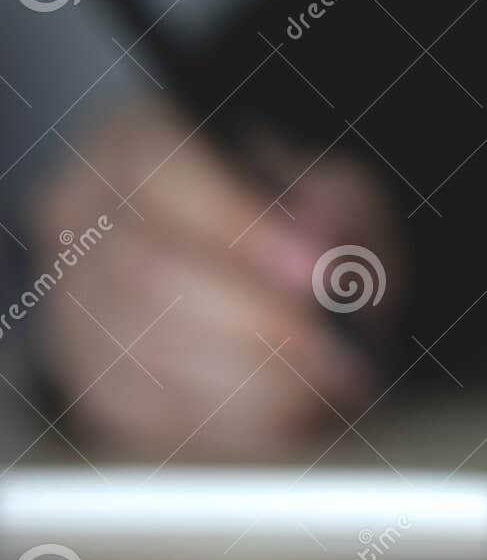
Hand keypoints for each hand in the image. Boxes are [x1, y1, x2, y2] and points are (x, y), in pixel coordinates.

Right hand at [25, 97, 400, 455]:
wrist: (269, 289)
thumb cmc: (300, 232)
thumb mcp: (339, 194)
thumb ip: (338, 210)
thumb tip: (318, 245)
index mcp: (135, 143)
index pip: (158, 169)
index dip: (238, 225)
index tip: (310, 272)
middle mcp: (84, 215)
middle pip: (148, 270)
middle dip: (252, 321)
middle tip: (328, 348)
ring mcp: (74, 299)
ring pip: (145, 347)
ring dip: (248, 377)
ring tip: (322, 381)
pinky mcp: (91, 376)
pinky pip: (145, 408)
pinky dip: (228, 417)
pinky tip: (284, 405)